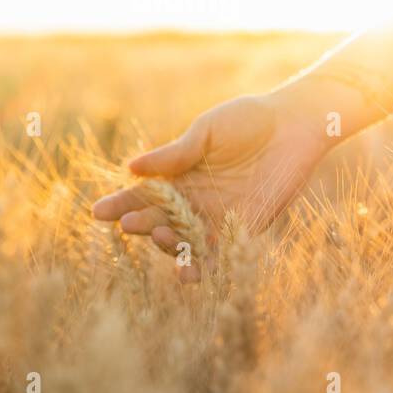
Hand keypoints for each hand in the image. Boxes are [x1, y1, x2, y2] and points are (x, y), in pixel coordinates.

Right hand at [92, 84, 337, 280]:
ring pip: (187, 242)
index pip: (144, 194)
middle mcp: (195, 201)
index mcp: (180, 176)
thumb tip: (131, 167)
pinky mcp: (246, 229)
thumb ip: (175, 154)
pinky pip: (221, 254)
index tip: (98, 212)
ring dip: (171, 247)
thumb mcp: (206, 131)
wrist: (294, 125)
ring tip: (161, 240)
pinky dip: (205, 266)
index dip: (121, 204)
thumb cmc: (248, 120)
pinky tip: (190, 273)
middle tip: (130, 224)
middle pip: (160, 221)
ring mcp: (219, 217)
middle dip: (143, 224)